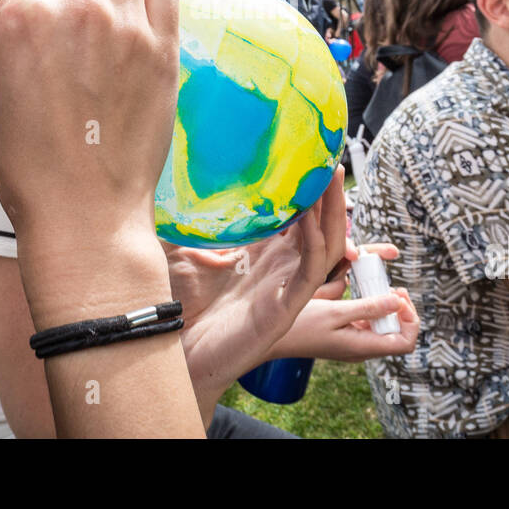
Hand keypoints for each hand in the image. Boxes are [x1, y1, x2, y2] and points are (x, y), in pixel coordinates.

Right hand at [0, 0, 180, 320]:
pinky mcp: (163, 45)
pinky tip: (145, 5)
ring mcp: (124, 24)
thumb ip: (25, 36)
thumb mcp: (4, 88)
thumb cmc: (35, 165)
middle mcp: (73, 9)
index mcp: (20, 20)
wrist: (85, 213)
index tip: (48, 10)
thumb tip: (46, 5)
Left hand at [165, 167, 348, 421]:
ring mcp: (285, 290)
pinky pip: (309, 271)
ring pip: (324, 245)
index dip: (308, 189)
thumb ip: (195, 220)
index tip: (311, 156)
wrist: (176, 352)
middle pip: (320, 227)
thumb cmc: (180, 306)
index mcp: (263, 256)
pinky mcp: (284, 310)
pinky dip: (313, 242)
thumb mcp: (188, 250)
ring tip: (332, 178)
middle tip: (333, 159)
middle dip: (330, 194)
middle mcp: (280, 270)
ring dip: (331, 212)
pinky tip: (309, 215)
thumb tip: (186, 179)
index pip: (298, 217)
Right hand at [268, 288, 419, 361]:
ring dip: (386, 307)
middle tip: (393, 286)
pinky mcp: (346, 337)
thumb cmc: (301, 325)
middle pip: (398, 334)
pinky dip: (372, 308)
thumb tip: (398, 302)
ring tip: (378, 285)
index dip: (411, 320)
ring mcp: (355, 344)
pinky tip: (363, 291)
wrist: (274, 336)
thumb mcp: (335, 312)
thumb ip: (368, 308)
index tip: (400, 297)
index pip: (405, 343)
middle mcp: (363, 349)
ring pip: (384, 328)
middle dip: (401, 309)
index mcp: (363, 347)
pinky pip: (368, 324)